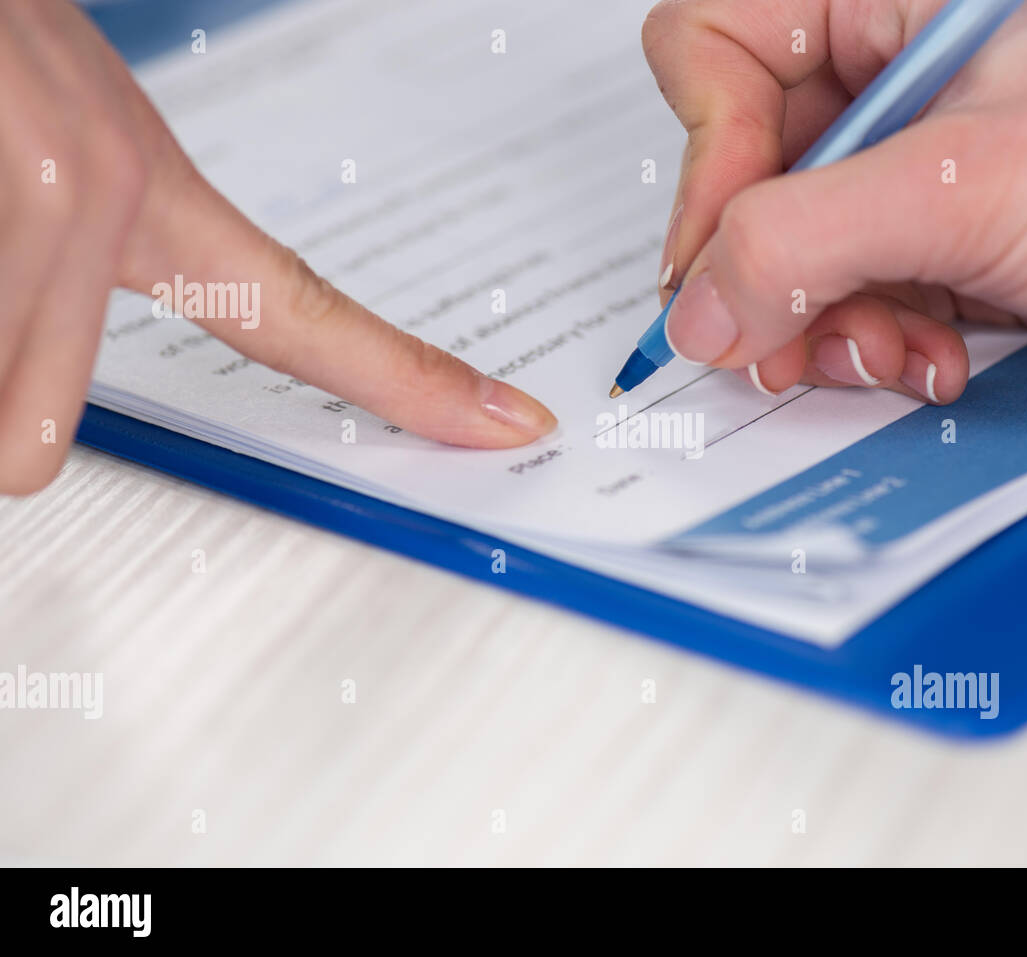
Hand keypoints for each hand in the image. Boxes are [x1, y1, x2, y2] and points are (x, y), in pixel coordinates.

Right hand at [0, 0, 554, 494]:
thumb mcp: (45, 152)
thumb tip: (42, 410)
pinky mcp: (13, 169)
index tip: (511, 422)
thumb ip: (76, 268)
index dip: (410, 385)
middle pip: (34, 440)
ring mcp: (51, 182)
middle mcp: (113, 190)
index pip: (302, 320)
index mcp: (151, 195)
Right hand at [644, 0, 1026, 404]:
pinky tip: (932, 361)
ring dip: (825, 326)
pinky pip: (849, 308)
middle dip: (767, 270)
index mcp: (893, 8)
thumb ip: (804, 240)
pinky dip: (873, 350)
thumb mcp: (969, 187)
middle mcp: (895, 87)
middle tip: (790, 328)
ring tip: (890, 350)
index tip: (725, 251)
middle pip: (742, 174)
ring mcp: (917, 178)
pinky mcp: (944, 257)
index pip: (716, 51)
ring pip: (787, 255)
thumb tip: (701, 302)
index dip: (707, 156)